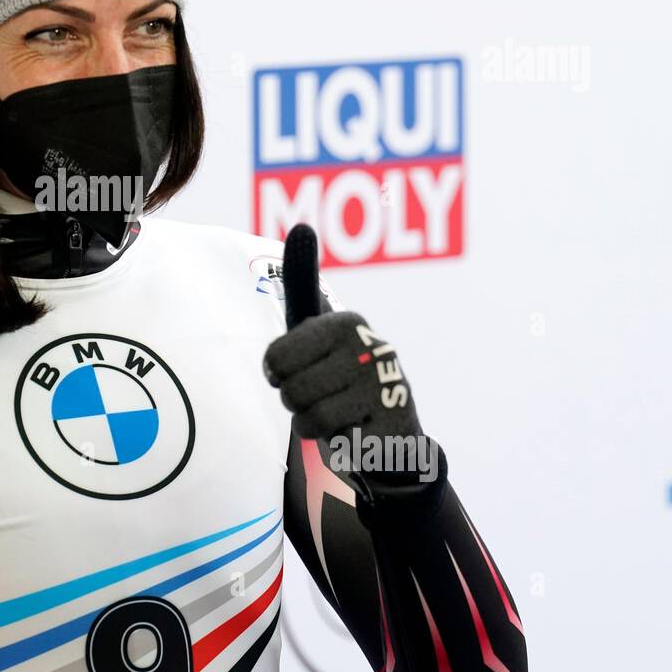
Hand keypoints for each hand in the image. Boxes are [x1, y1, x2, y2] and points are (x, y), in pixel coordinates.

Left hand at [263, 225, 446, 524]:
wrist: (389, 440)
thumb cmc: (341, 381)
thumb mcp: (318, 333)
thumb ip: (305, 287)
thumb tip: (302, 226)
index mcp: (346, 323)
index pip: (277, 356)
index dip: (277, 373)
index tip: (288, 370)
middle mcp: (370, 348)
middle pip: (291, 389)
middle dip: (295, 401)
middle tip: (317, 398)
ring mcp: (385, 387)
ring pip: (310, 417)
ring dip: (311, 424)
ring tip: (333, 416)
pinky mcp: (394, 425)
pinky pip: (336, 442)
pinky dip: (336, 444)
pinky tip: (354, 433)